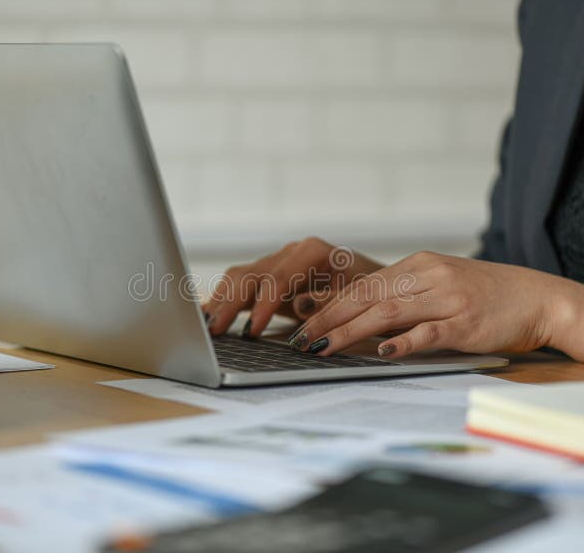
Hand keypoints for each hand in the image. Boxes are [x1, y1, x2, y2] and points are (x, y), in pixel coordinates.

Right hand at [203, 237, 382, 337]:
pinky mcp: (270, 277)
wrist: (375, 284)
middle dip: (232, 302)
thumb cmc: (370, 290)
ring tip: (209, 326)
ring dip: (223, 300)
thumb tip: (299, 305)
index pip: (279, 277)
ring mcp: (279, 263)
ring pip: (240, 276)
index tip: (253, 331)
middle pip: (252, 274)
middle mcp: (291, 252)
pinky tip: (210, 315)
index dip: (263, 305)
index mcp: (313, 252)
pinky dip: (225, 299)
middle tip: (216, 330)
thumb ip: (330, 301)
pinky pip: (241, 284)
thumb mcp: (358, 296)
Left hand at [289, 251, 583, 362]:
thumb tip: (362, 317)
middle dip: (328, 318)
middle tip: (300, 338)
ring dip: (350, 331)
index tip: (303, 323)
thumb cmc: (487, 295)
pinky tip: (382, 351)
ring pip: (389, 312)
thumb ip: (405, 295)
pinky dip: (403, 342)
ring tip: (323, 347)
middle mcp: (430, 276)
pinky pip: (429, 332)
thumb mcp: (441, 284)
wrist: (540, 298)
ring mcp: (448, 299)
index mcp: (419, 265)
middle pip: (367, 296)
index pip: (363, 285)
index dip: (329, 305)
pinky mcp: (467, 323)